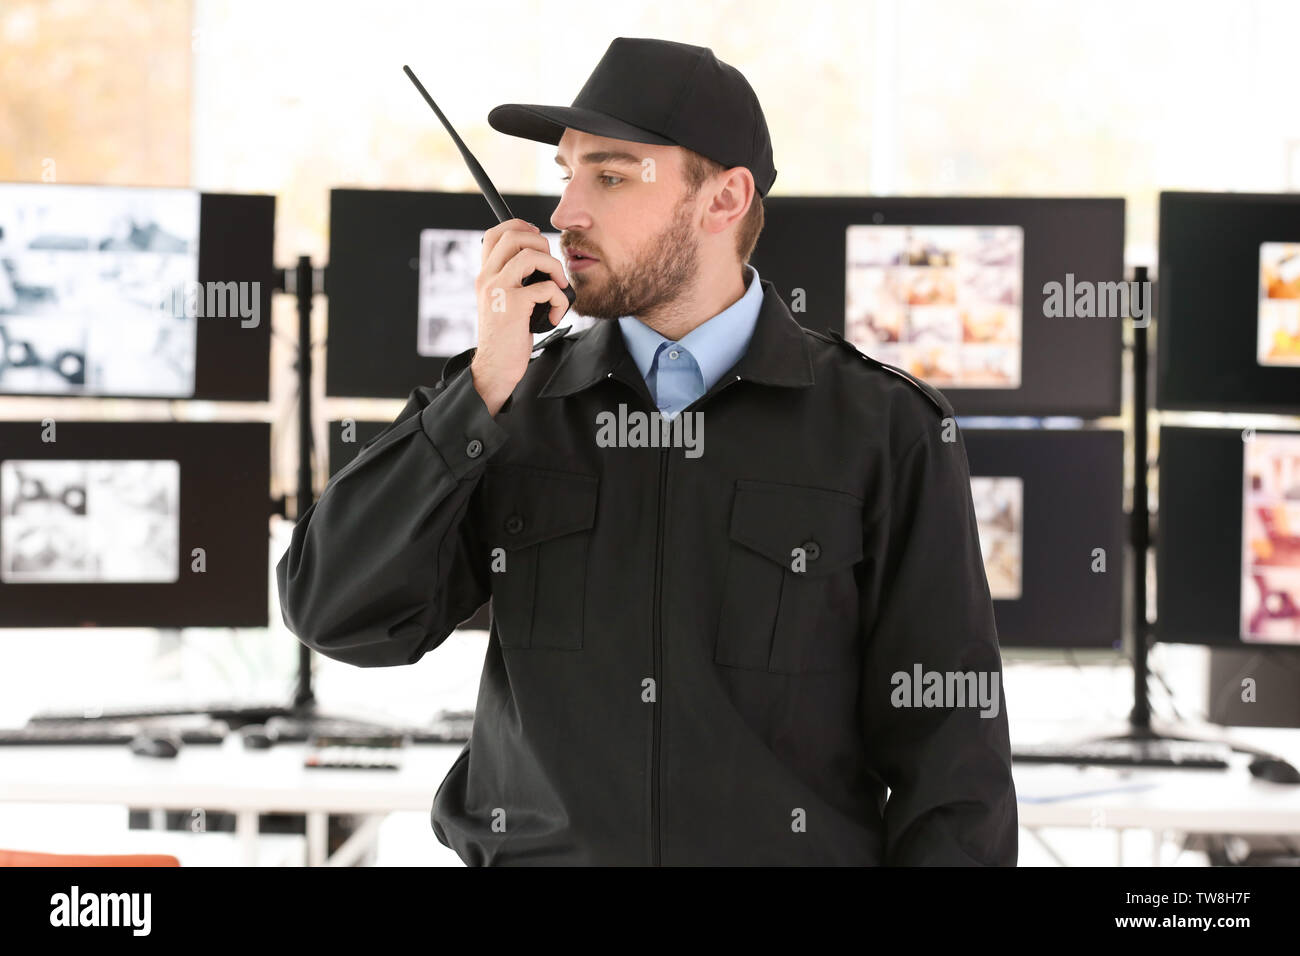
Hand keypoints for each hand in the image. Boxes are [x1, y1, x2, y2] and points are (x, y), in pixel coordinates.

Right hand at [470, 219, 568, 415]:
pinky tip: (554, 315)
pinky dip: (559, 300)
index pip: (495, 233)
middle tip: (551, 268)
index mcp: (485, 275)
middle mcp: (488, 278)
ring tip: (558, 287)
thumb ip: (512, 281)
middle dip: (542, 244)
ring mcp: (499, 290)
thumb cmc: (505, 337)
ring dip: (555, 269)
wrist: (495, 367)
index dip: (519, 226)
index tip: (537, 239)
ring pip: (532, 256)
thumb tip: (540, 263)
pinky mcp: (514, 305)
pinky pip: (547, 287)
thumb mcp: (502, 303)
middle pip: (514, 236)